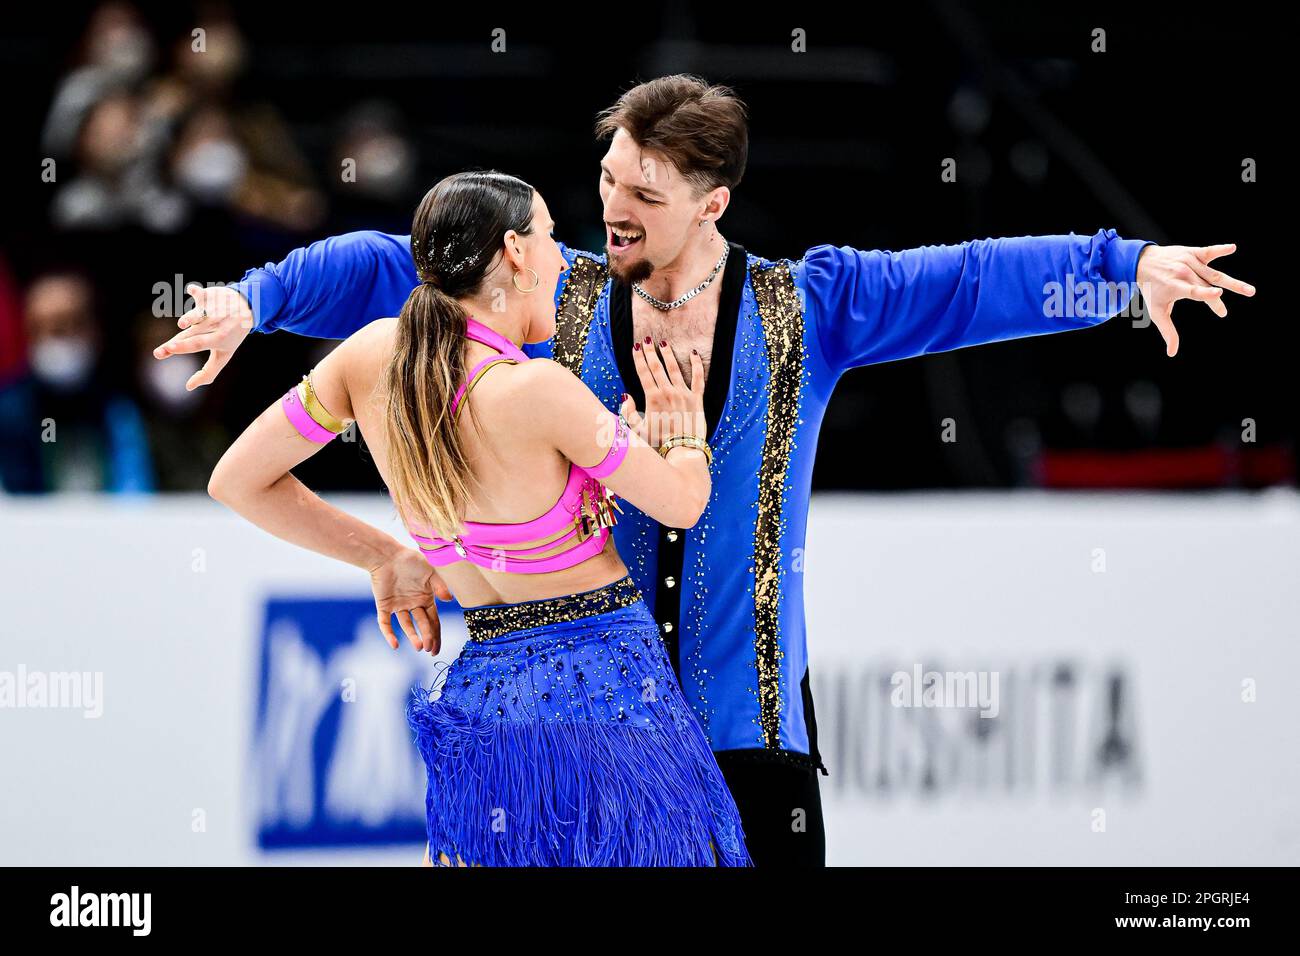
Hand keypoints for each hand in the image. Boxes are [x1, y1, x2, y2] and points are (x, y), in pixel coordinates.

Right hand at [152, 283, 255, 388]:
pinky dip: (198, 292)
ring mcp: (212, 310)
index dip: (183, 348)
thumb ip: (208, 372)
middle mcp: (214, 325)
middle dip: (178, 343)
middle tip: (161, 351)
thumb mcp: (224, 355)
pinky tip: (192, 290)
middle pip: (193, 334)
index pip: (198, 344)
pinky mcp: (209, 296)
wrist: (247, 309)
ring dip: (191, 318)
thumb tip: (188, 387)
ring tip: (183, 324)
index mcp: (218, 339)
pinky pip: (203, 294)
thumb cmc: (230, 336)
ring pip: (198, 315)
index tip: (169, 350)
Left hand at [369, 546, 451, 654]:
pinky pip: (386, 623)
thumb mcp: (430, 572)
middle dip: (428, 638)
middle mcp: (413, 604)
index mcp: (425, 598)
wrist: (388, 555)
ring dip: (413, 636)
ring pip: (406, 625)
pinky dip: (389, 634)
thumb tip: (449, 599)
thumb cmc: (411, 560)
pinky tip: (395, 644)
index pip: (433, 620)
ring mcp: (398, 606)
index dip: (436, 635)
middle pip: (422, 625)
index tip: (437, 649)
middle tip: (430, 650)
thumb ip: (440, 585)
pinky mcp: (384, 605)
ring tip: (419, 647)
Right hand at [625, 338, 705, 448]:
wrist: (682, 449)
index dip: (639, 358)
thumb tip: (626, 397)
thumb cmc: (659, 441)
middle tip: (647, 340)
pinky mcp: (697, 399)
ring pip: (675, 369)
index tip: (635, 347)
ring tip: (663, 344)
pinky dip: (696, 365)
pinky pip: (698, 378)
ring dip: (668, 354)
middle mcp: (668, 392)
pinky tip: (693, 354)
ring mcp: (683, 394)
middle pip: (657, 367)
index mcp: (653, 398)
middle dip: (650, 352)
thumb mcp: (638, 430)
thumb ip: (628, 413)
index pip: (644, 373)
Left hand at [1135, 244, 1254, 356]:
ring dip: (1233, 282)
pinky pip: (1209, 252)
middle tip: (1246, 300)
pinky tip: (1232, 248)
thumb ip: (1168, 331)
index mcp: (1175, 287)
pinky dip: (1220, 249)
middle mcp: (1184, 273)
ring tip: (1250, 291)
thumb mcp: (1157, 312)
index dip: (1205, 292)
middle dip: (1223, 296)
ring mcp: (1189, 262)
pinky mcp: (1193, 253)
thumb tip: (1172, 354)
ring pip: (1214, 274)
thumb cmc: (1152, 290)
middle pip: (1209, 285)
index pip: (1193, 291)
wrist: (1143, 262)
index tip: (1218, 294)